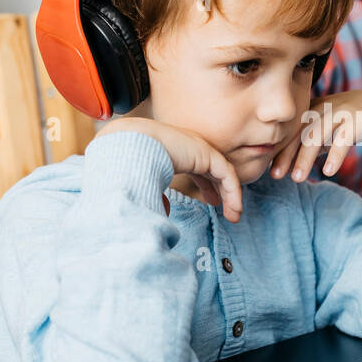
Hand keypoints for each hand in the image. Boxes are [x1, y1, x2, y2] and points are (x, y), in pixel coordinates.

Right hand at [96, 117, 243, 221]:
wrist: (126, 146)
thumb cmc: (126, 164)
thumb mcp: (142, 184)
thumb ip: (154, 195)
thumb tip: (164, 211)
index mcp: (174, 151)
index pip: (197, 167)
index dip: (207, 185)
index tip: (213, 202)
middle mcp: (188, 147)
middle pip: (213, 170)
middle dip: (222, 191)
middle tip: (228, 212)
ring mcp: (198, 148)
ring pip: (223, 173)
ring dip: (231, 195)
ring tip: (234, 216)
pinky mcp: (206, 153)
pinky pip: (227, 174)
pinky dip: (233, 192)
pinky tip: (234, 208)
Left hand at [270, 89, 361, 181]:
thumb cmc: (353, 122)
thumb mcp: (329, 131)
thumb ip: (311, 143)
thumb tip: (286, 164)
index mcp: (313, 109)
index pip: (291, 131)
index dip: (280, 151)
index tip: (271, 172)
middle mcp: (324, 107)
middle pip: (300, 131)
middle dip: (287, 154)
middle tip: (276, 176)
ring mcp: (342, 110)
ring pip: (317, 134)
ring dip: (305, 157)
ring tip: (297, 178)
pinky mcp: (360, 118)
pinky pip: (344, 138)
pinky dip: (335, 155)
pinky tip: (327, 172)